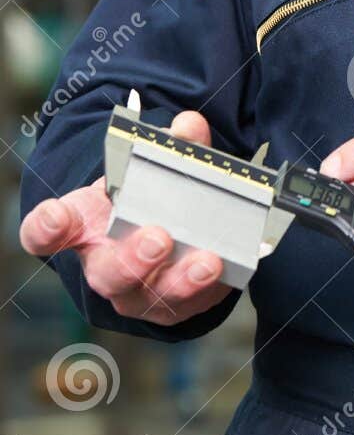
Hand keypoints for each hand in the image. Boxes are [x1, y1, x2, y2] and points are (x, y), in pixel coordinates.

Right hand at [20, 110, 233, 327]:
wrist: (166, 233)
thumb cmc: (145, 199)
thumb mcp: (148, 168)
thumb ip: (168, 145)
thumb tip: (188, 127)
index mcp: (82, 228)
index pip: (45, 232)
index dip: (47, 227)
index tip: (58, 216)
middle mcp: (104, 267)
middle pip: (107, 275)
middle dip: (133, 261)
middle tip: (158, 238)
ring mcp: (140, 294)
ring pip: (153, 299)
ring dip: (181, 282)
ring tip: (206, 261)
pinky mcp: (178, 307)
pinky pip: (193, 305)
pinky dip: (211, 289)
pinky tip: (227, 270)